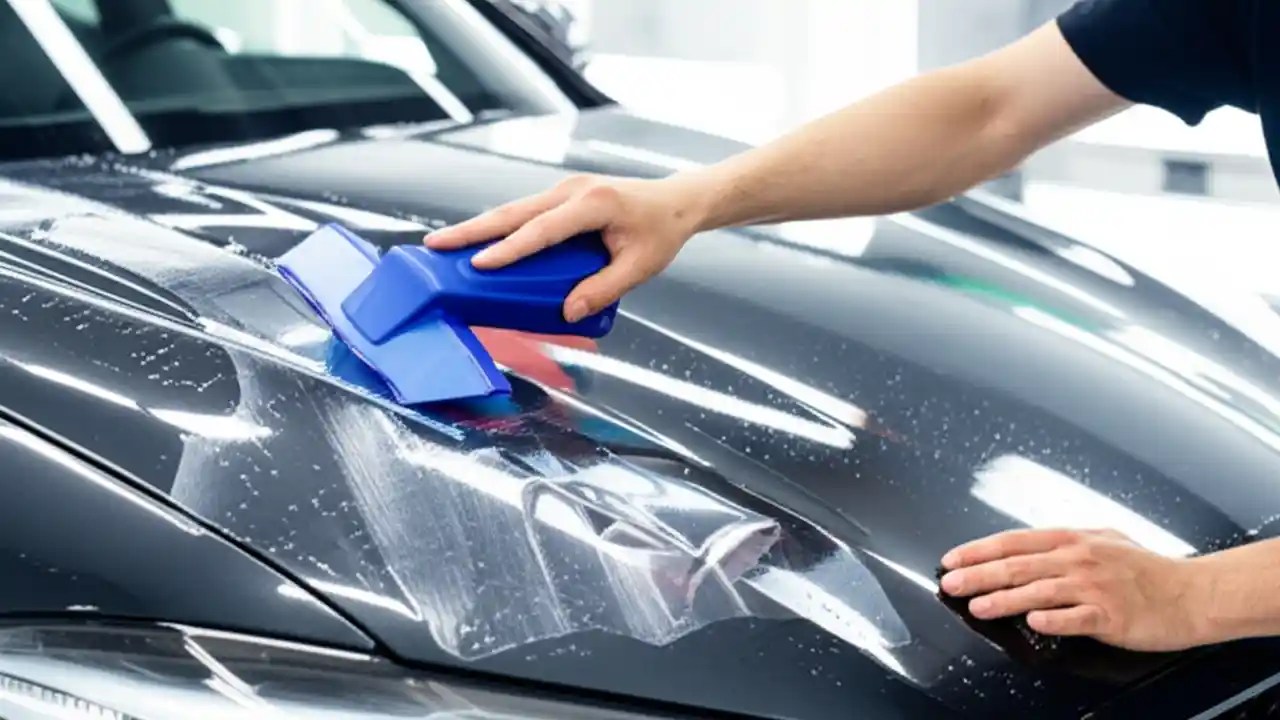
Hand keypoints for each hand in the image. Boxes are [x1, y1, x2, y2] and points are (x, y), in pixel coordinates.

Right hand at [426, 173, 708, 321]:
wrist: (675, 201)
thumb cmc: (660, 233)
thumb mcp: (641, 267)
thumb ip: (605, 288)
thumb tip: (567, 312)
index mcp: (593, 204)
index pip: (542, 229)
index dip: (509, 248)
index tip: (478, 264)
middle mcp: (572, 191)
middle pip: (513, 212)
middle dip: (471, 230)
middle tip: (434, 245)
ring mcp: (564, 190)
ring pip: (513, 209)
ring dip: (478, 227)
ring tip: (442, 244)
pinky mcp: (561, 196)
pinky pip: (523, 212)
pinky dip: (497, 227)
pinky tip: (476, 242)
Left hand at [939, 528, 1208, 651]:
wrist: (1191, 592)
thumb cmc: (1146, 569)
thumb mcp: (1101, 540)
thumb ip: (1063, 544)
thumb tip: (1025, 549)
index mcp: (1072, 539)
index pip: (1013, 542)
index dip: (978, 550)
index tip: (951, 560)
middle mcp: (1079, 559)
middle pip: (1017, 566)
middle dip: (978, 575)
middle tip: (949, 584)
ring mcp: (1094, 587)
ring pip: (1039, 591)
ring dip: (1004, 599)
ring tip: (977, 606)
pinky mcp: (1111, 615)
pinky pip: (1075, 618)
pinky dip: (1052, 619)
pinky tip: (1032, 622)